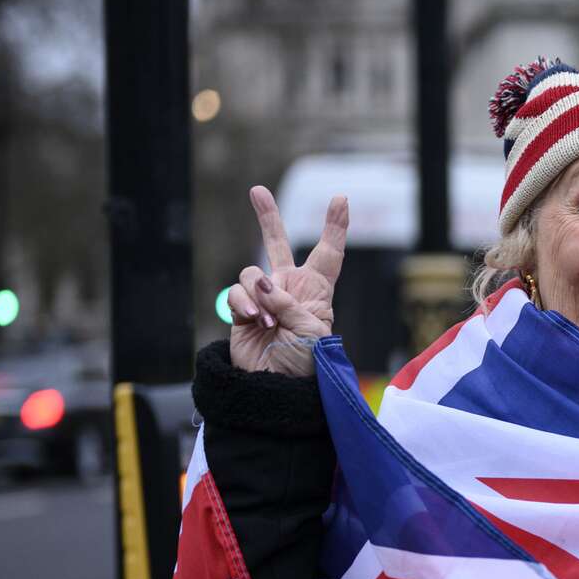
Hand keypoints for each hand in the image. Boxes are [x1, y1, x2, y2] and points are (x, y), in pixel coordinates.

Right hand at [225, 186, 348, 376]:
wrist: (276, 387)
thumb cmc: (304, 363)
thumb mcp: (310, 330)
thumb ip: (289, 301)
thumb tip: (261, 283)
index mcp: (316, 291)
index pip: (328, 254)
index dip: (335, 227)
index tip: (342, 200)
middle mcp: (289, 289)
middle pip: (277, 244)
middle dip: (267, 218)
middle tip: (256, 191)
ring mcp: (263, 298)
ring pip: (251, 272)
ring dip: (259, 294)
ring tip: (269, 321)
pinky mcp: (241, 309)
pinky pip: (236, 292)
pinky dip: (244, 304)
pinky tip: (254, 321)